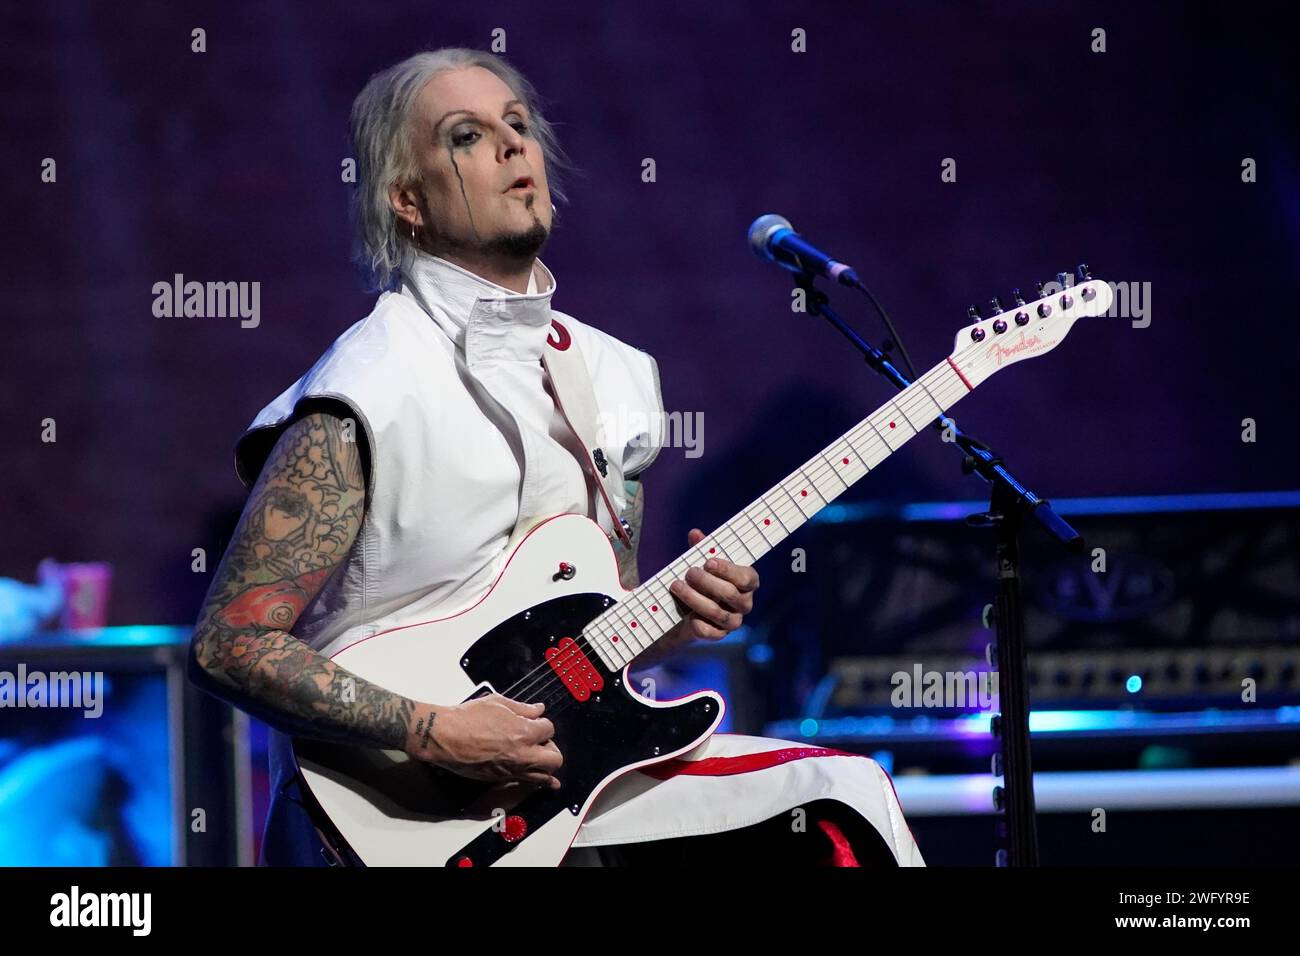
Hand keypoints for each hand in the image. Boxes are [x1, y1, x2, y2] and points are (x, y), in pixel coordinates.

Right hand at [405, 694, 562, 789]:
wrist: (444, 736)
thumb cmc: (467, 717)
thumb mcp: (497, 703)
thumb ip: (522, 708)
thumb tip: (538, 709)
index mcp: (524, 732)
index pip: (549, 730)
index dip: (544, 724)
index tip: (536, 722)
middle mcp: (523, 754)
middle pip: (555, 758)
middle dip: (552, 749)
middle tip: (542, 743)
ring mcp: (512, 769)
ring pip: (543, 777)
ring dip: (547, 769)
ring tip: (545, 763)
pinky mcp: (500, 779)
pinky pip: (526, 784)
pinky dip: (534, 781)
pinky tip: (539, 781)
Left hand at [665, 528, 759, 645]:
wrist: (686, 609)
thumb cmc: (701, 580)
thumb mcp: (700, 563)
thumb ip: (700, 548)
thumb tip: (695, 534)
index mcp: (747, 583)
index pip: (747, 578)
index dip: (729, 570)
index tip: (709, 562)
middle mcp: (745, 603)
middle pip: (730, 594)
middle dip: (707, 582)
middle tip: (689, 573)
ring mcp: (733, 621)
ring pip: (717, 612)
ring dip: (694, 599)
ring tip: (677, 586)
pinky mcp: (719, 635)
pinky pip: (709, 632)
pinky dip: (696, 622)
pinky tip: (685, 614)